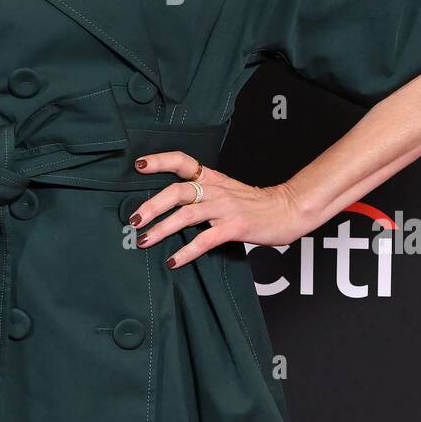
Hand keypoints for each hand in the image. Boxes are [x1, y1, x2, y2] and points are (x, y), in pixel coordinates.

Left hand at [130, 150, 305, 266]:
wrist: (288, 210)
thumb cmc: (255, 204)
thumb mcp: (226, 191)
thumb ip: (202, 194)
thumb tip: (169, 207)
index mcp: (212, 178)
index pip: (183, 161)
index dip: (160, 161)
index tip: (138, 165)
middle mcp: (216, 190)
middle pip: (178, 190)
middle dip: (152, 205)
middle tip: (133, 219)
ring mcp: (225, 208)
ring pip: (187, 215)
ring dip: (162, 228)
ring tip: (144, 240)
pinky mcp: (235, 227)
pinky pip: (205, 240)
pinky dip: (186, 252)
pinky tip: (173, 261)